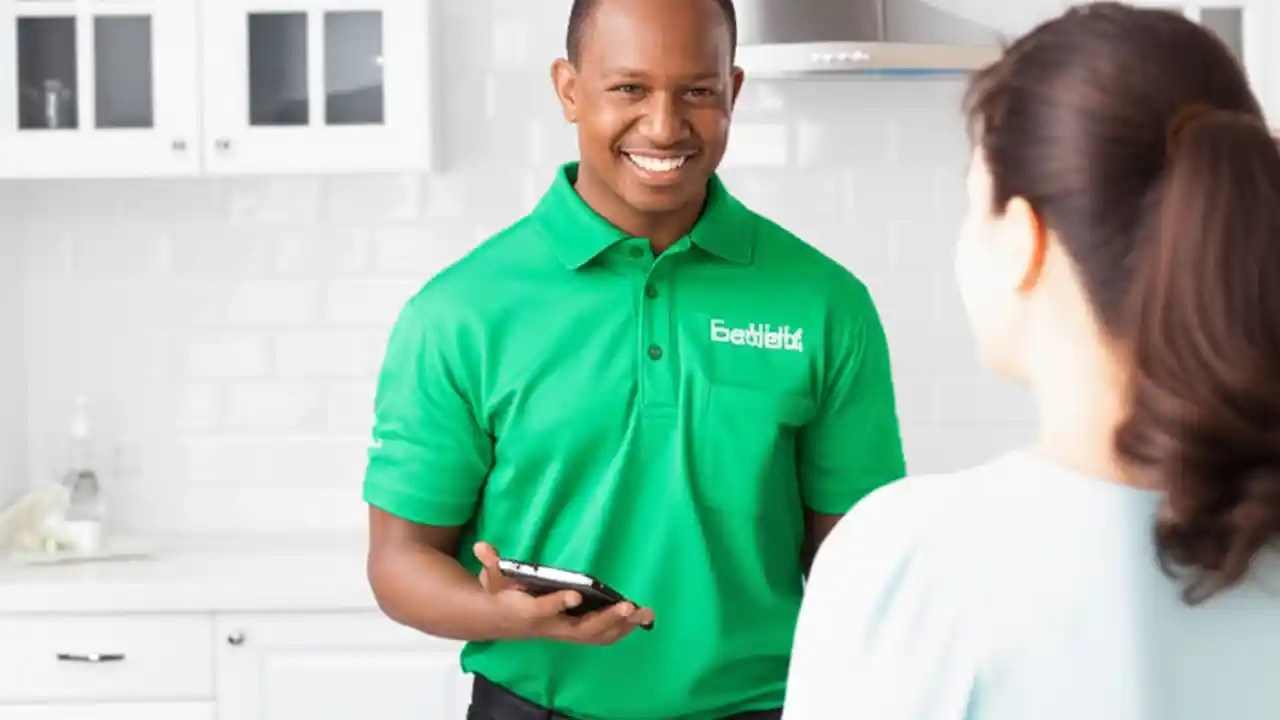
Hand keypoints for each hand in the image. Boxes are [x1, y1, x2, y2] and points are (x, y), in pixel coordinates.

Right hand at [473, 542, 654, 645]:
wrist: (500, 621)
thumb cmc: (501, 595)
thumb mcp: (492, 577)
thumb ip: (491, 562)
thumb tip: (483, 546)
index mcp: (529, 612)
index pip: (544, 610)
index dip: (559, 603)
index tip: (576, 593)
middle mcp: (551, 627)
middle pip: (581, 630)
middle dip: (606, 619)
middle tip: (627, 605)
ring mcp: (564, 632)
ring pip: (596, 636)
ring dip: (622, 626)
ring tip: (644, 612)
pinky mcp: (574, 632)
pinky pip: (601, 636)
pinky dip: (621, 628)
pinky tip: (638, 617)